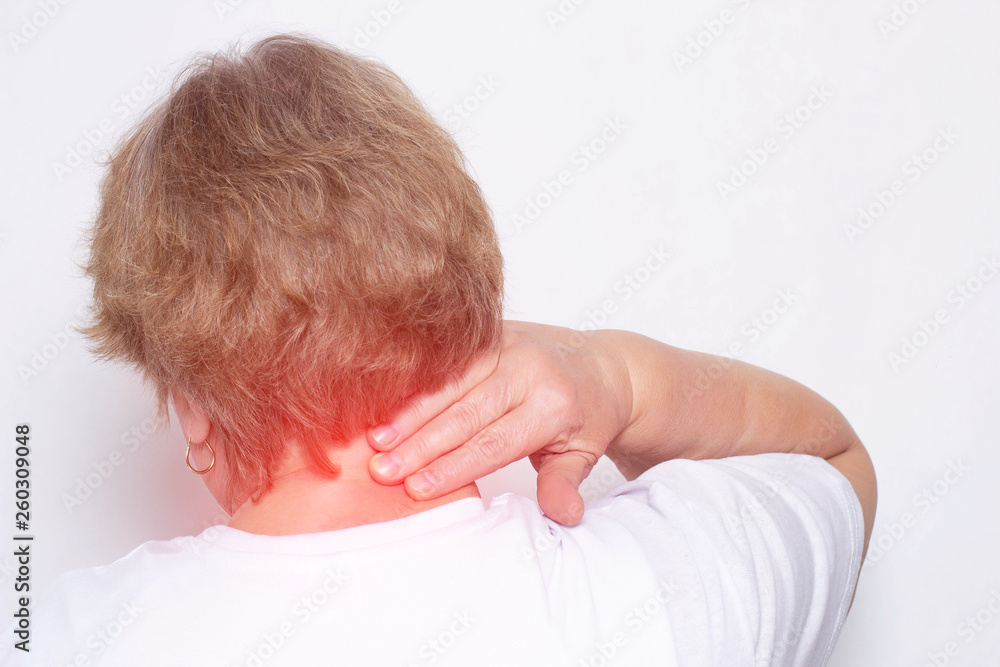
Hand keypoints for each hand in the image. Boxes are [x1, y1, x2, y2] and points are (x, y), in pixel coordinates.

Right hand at [366, 320, 633, 524]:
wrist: (603, 365)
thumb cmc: (587, 416)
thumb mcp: (583, 454)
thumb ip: (565, 483)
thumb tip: (564, 516)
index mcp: (553, 404)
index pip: (494, 443)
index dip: (453, 467)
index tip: (417, 489)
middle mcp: (529, 369)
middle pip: (465, 414)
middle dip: (420, 444)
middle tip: (382, 470)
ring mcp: (508, 345)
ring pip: (449, 385)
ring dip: (409, 414)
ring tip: (375, 440)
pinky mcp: (492, 332)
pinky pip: (448, 362)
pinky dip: (417, 386)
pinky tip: (387, 405)